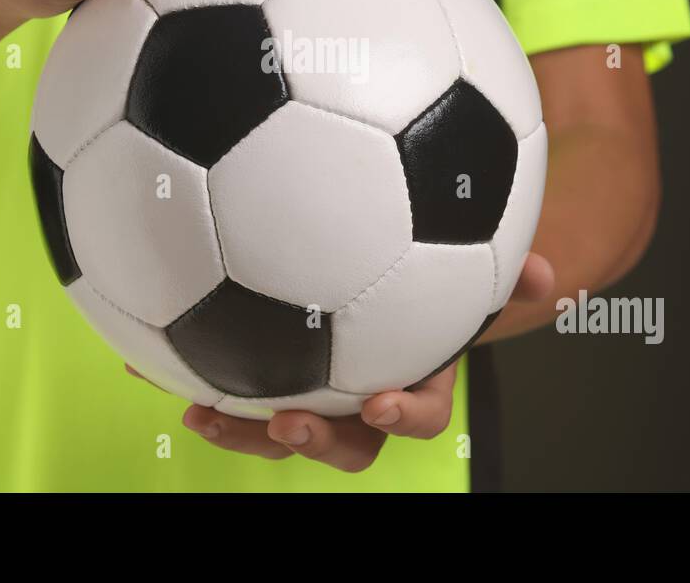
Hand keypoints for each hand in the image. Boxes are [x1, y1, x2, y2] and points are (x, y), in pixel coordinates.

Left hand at [154, 250, 554, 472]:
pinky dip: (184, 366)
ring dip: (241, 426)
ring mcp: (306, 378)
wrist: (388, 247)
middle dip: (312, 442)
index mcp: (410, 369)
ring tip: (199, 407)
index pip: (420, 411)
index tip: (380, 403)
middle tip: (284, 422)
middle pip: (342, 440)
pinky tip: (139, 353)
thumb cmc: (432, 257)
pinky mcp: (256, 361)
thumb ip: (508, 268)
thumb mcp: (470, 256)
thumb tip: (550, 277)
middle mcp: (359, 386)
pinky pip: (225, 373)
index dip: (404, 415)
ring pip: (277, 422)